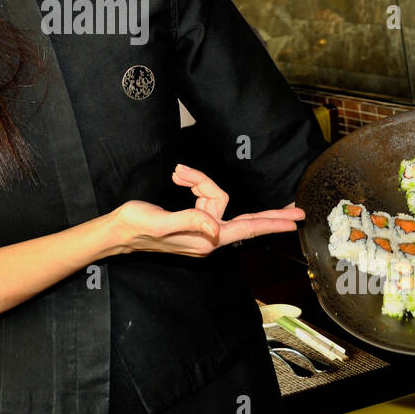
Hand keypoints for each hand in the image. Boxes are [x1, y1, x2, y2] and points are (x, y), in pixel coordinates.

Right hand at [107, 163, 304, 257]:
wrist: (118, 230)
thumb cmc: (136, 226)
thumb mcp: (162, 222)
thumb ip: (191, 223)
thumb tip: (216, 228)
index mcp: (205, 240)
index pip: (246, 229)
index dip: (271, 223)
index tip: (293, 222)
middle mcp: (208, 236)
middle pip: (243, 219)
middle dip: (268, 213)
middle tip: (296, 210)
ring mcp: (202, 229)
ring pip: (215, 198)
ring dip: (199, 180)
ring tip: (178, 174)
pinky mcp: (194, 221)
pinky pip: (204, 197)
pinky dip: (194, 184)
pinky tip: (179, 178)